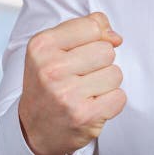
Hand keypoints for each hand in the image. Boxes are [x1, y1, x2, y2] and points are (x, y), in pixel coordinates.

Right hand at [18, 12, 126, 154]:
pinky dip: (110, 102)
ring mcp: (67, 94)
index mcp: (42, 45)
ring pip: (115, 73)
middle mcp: (51, 69)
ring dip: (106, 83)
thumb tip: (115, 37)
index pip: (92, 26)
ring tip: (85, 91)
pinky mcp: (83, 116)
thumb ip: (85, 29)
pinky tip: (91, 105)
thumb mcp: (55, 47)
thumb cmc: (49, 82)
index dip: (94, 38)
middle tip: (80, 76)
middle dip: (100, 63)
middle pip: (107, 50)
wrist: (34, 128)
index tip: (79, 52)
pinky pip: (120, 97)